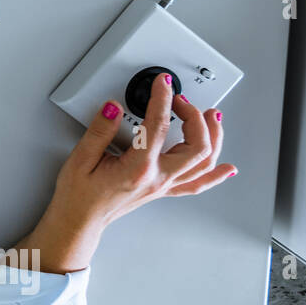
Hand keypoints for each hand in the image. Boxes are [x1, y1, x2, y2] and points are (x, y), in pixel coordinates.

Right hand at [15, 72, 236, 272]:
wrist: (79, 221)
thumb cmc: (79, 196)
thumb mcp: (81, 158)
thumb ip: (100, 130)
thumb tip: (113, 108)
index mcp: (138, 168)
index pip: (158, 125)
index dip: (162, 98)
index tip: (163, 83)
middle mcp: (156, 177)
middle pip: (196, 145)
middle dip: (194, 116)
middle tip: (180, 100)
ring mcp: (163, 185)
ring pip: (203, 163)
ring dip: (213, 138)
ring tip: (212, 117)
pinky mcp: (161, 189)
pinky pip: (196, 184)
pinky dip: (215, 175)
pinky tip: (226, 168)